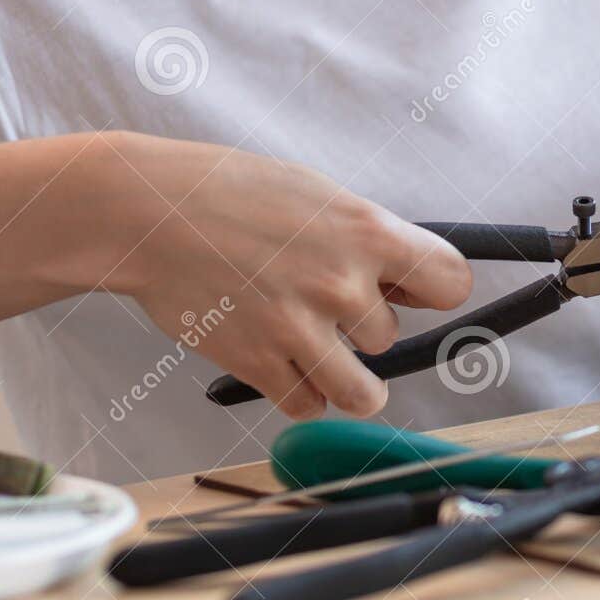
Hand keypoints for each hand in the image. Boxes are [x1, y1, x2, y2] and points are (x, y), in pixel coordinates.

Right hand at [99, 132, 472, 419]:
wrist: (148, 212)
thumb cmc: (230, 193)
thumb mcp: (317, 194)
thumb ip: (367, 238)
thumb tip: (410, 283)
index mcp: (367, 232)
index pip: (451, 283)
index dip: (436, 292)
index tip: (416, 294)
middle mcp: (343, 283)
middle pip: (389, 337)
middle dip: (359, 325)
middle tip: (315, 298)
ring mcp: (301, 328)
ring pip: (361, 391)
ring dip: (345, 378)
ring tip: (319, 353)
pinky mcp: (259, 362)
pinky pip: (308, 405)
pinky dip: (299, 393)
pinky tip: (280, 363)